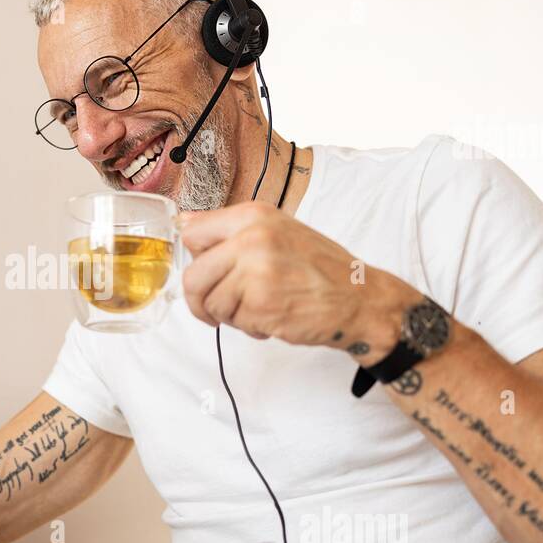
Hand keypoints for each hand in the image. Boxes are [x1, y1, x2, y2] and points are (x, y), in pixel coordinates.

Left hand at [178, 201, 412, 355]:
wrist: (359, 298)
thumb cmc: (319, 269)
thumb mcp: (276, 232)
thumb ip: (230, 230)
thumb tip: (183, 221)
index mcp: (253, 215)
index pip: (192, 233)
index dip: (196, 259)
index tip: (206, 272)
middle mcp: (252, 238)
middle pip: (193, 275)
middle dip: (201, 299)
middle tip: (217, 308)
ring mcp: (256, 271)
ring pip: (210, 303)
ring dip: (230, 315)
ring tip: (259, 308)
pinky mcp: (262, 304)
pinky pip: (233, 322)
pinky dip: (249, 327)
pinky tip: (273, 317)